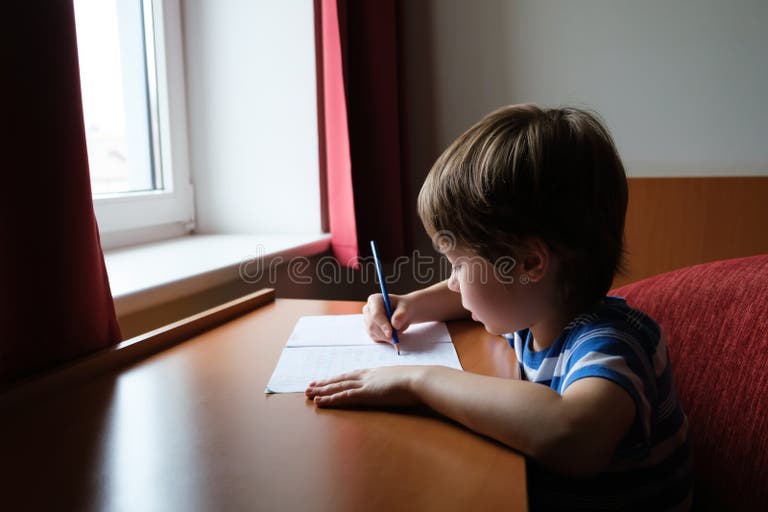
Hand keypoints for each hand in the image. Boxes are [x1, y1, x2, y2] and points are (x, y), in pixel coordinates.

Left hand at [305, 366, 423, 407]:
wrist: (420, 380)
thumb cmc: (416, 381)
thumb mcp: (402, 380)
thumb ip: (394, 383)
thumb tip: (394, 387)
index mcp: (375, 372)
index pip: (352, 375)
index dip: (337, 378)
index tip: (326, 380)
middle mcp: (367, 376)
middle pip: (341, 379)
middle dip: (325, 383)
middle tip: (309, 386)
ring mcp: (366, 384)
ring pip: (338, 387)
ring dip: (322, 391)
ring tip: (309, 394)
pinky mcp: (366, 394)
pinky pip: (344, 397)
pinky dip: (330, 399)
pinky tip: (320, 402)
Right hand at [362, 293, 413, 342]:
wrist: (404, 313)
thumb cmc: (404, 307)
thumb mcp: (406, 308)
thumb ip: (401, 315)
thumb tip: (395, 324)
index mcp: (374, 300)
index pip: (376, 314)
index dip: (382, 324)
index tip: (390, 333)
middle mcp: (368, 310)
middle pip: (372, 325)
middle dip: (384, 334)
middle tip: (396, 339)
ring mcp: (367, 321)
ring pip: (373, 334)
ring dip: (386, 337)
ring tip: (398, 331)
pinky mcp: (370, 330)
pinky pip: (376, 338)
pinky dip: (385, 340)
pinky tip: (393, 335)